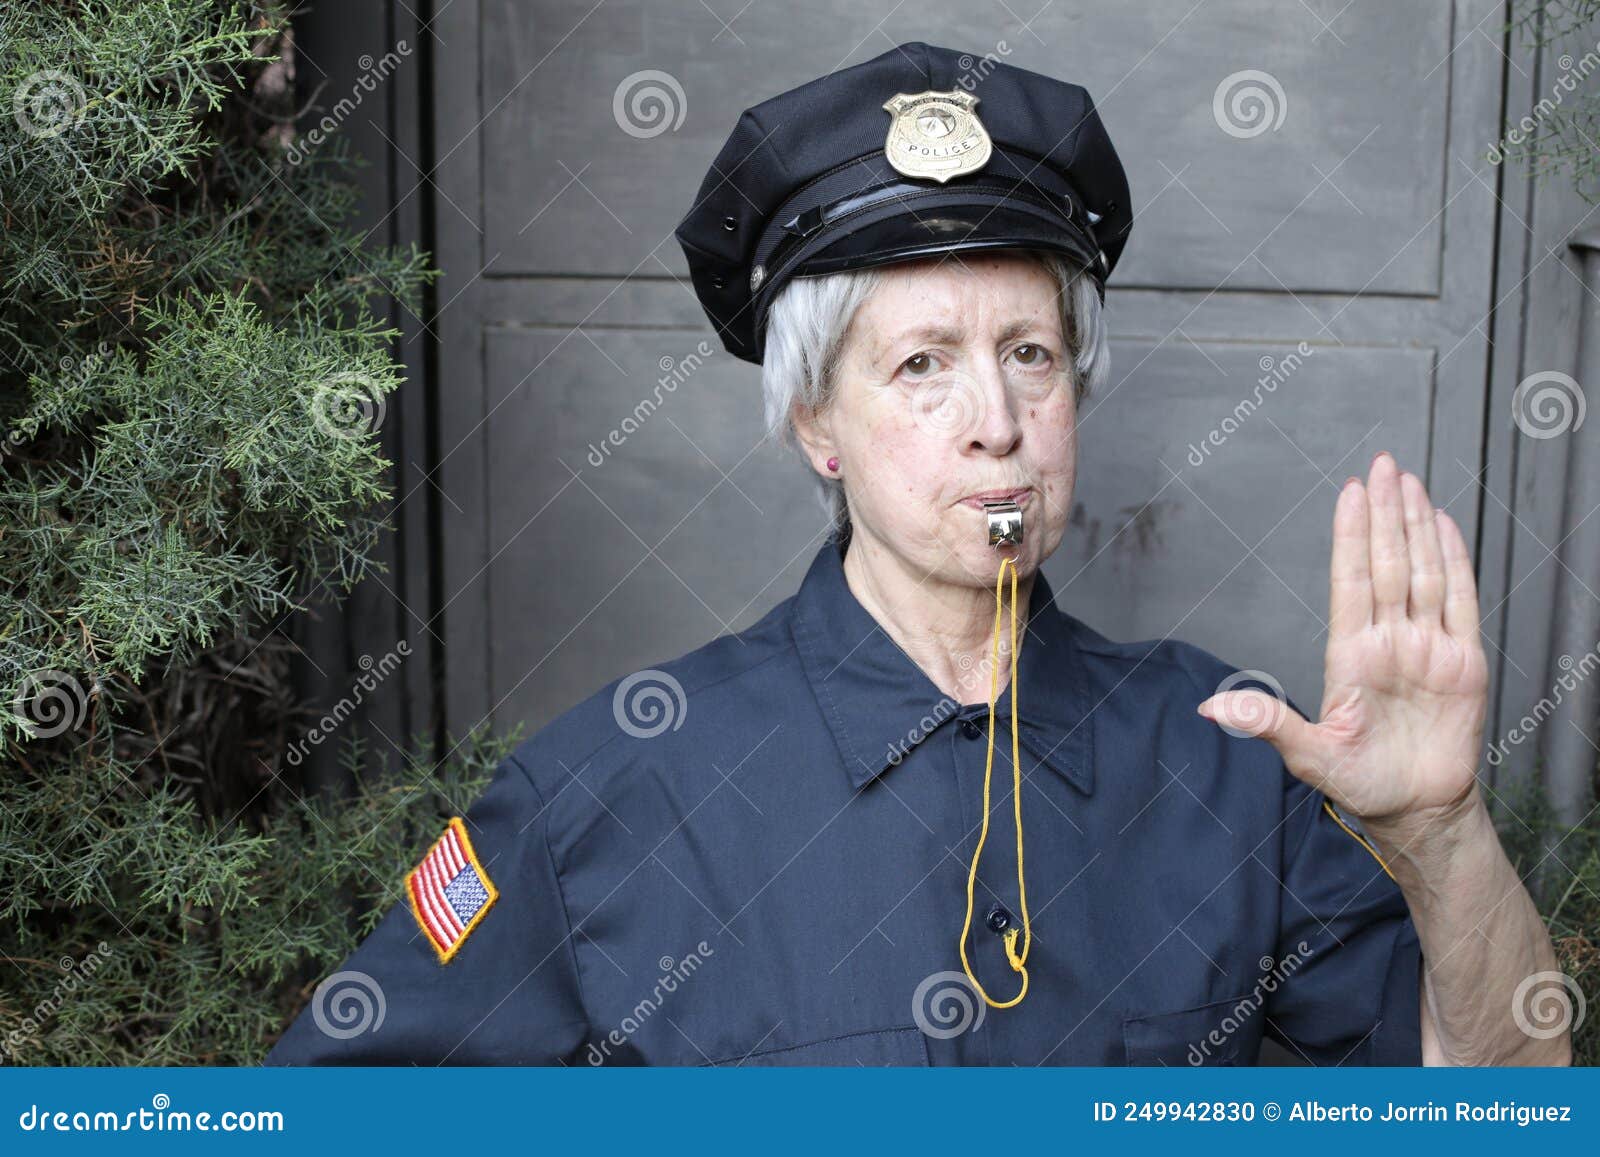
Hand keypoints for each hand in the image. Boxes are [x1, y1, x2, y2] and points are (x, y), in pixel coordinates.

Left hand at [1198, 451, 1488, 826]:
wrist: (1416, 810)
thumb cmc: (1359, 784)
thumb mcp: (1307, 755)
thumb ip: (1266, 724)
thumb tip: (1209, 708)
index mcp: (1349, 655)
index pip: (1350, 581)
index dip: (1351, 535)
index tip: (1350, 492)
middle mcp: (1388, 641)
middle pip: (1388, 564)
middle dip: (1385, 513)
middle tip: (1383, 464)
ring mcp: (1426, 648)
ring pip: (1422, 573)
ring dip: (1416, 526)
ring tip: (1410, 482)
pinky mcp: (1463, 662)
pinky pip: (1461, 601)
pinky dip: (1455, 562)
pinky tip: (1444, 525)